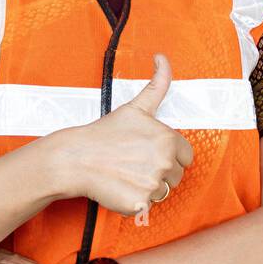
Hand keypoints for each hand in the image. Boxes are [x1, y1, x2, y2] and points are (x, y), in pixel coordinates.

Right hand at [51, 53, 194, 216]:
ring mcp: (152, 185)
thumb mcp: (135, 107)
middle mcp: (164, 162)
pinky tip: (120, 187)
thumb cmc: (105, 133)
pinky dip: (135, 201)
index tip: (147, 152)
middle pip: (176, 175)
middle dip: (159, 171)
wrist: (76, 159)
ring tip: (126, 174)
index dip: (169, 154)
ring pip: (163, 192)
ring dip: (148, 186)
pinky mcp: (140, 204)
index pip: (186, 156)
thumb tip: (162, 57)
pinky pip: (147, 206)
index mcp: (168, 139)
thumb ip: (157, 84)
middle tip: (134, 163)